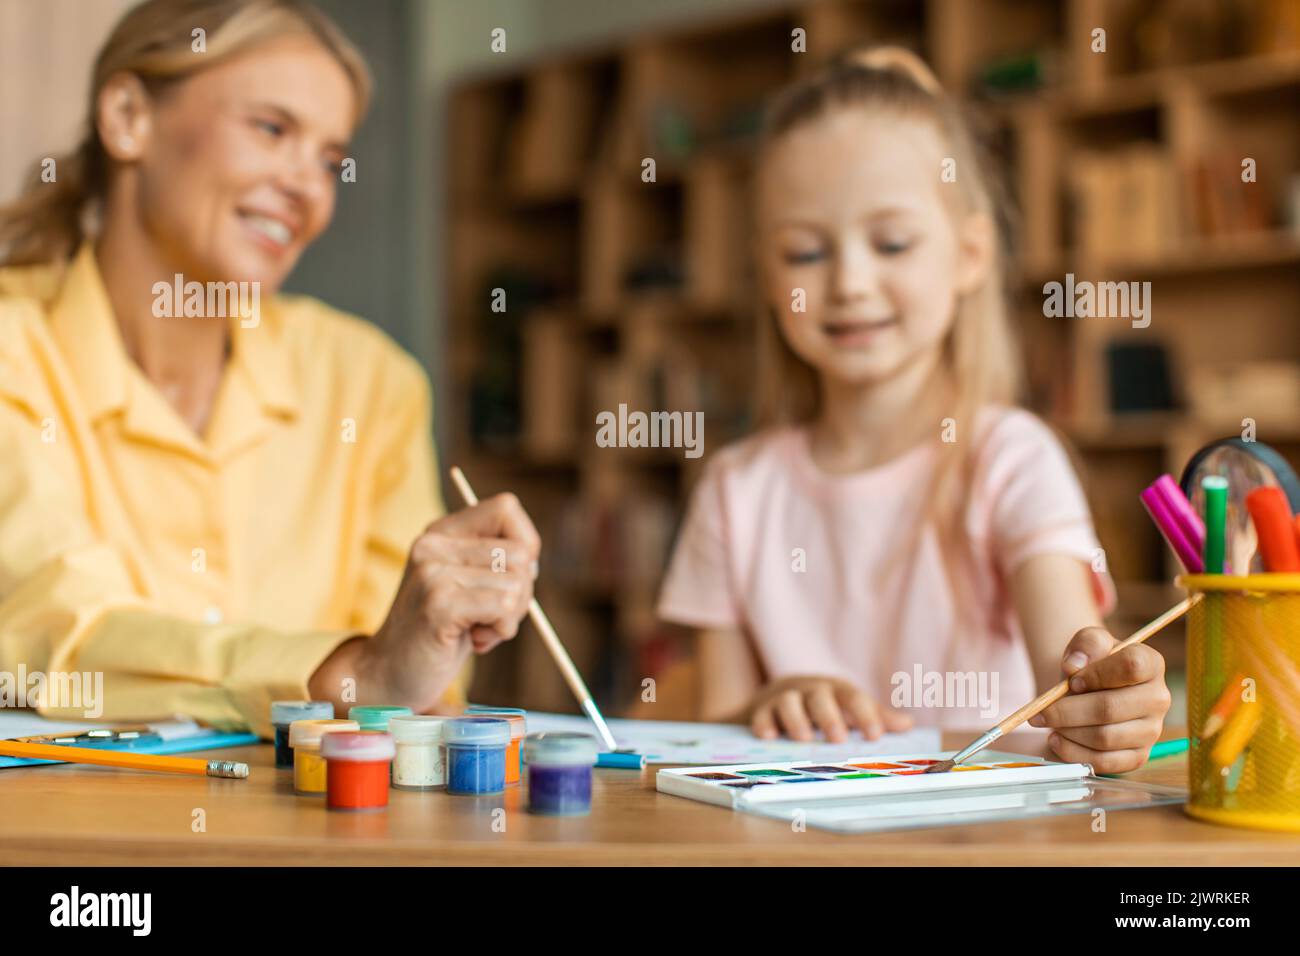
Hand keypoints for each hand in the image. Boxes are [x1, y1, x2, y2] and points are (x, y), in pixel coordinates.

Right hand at [311, 494, 539, 713]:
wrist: (388, 675)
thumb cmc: (438, 633)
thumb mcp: (465, 585)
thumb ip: (493, 563)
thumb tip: (531, 558)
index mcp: (441, 532)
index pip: (505, 508)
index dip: (526, 544)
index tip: (511, 577)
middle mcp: (433, 544)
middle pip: (520, 553)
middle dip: (522, 592)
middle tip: (492, 617)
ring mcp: (433, 572)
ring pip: (516, 582)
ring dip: (510, 617)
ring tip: (478, 630)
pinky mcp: (439, 603)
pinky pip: (503, 605)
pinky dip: (501, 630)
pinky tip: (475, 641)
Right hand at [748, 675, 913, 742]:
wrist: (772, 699)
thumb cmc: (819, 708)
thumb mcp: (846, 709)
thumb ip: (874, 716)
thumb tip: (908, 725)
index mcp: (835, 689)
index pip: (852, 697)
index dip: (865, 714)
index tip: (875, 735)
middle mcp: (809, 690)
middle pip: (820, 696)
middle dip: (829, 716)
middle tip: (838, 738)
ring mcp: (783, 698)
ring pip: (788, 701)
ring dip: (796, 719)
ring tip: (803, 739)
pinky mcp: (760, 709)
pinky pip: (760, 714)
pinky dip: (763, 723)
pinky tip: (768, 736)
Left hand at [1029, 626, 1171, 772]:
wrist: (1088, 689)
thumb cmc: (1090, 664)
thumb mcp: (1087, 642)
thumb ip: (1085, 644)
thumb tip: (1073, 666)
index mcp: (1151, 664)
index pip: (1131, 666)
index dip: (1096, 674)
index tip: (1071, 681)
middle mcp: (1158, 698)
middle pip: (1110, 708)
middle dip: (1068, 710)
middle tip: (1042, 710)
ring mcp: (1151, 731)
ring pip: (1105, 737)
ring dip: (1068, 731)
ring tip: (1048, 722)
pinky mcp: (1138, 756)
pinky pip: (1104, 762)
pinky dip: (1073, 752)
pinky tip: (1056, 739)